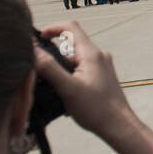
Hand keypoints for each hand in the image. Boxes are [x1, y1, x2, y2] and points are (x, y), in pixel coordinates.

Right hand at [34, 22, 134, 137]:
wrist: (118, 126)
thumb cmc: (97, 109)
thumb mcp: (67, 88)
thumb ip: (49, 68)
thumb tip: (34, 51)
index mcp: (91, 54)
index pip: (70, 27)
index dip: (51, 28)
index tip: (38, 39)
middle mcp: (98, 56)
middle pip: (69, 46)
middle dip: (52, 57)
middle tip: (41, 74)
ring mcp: (100, 67)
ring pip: (73, 61)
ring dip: (60, 71)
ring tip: (56, 91)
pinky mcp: (100, 77)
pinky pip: (79, 71)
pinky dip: (68, 78)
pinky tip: (65, 96)